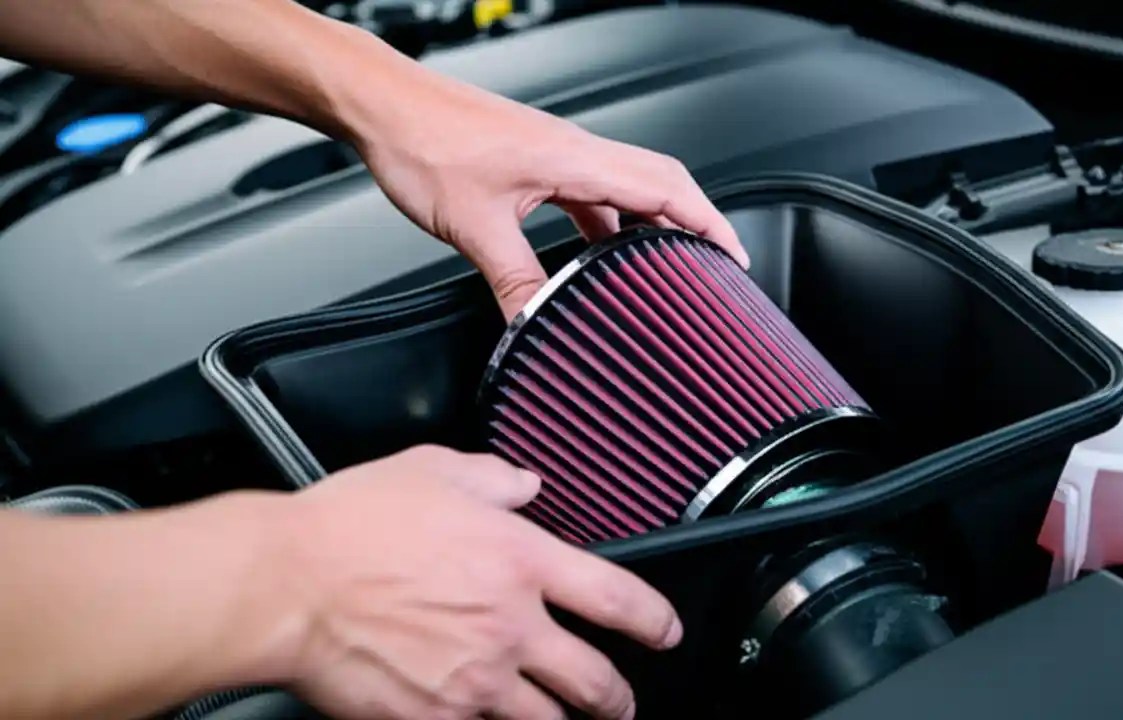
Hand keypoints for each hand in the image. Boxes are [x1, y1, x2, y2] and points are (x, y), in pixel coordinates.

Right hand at [267, 445, 681, 719]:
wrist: (287, 584)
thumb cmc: (350, 525)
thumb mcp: (432, 470)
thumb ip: (492, 478)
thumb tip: (525, 485)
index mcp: (520, 561)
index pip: (617, 598)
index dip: (654, 621)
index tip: (664, 632)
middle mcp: (510, 626)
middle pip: (595, 681)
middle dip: (619, 699)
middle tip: (622, 702)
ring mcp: (475, 680)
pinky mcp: (434, 718)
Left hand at [344, 63, 748, 321]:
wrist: (384, 104)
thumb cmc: (423, 142)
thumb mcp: (474, 227)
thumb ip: (514, 281)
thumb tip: (537, 324)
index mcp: (576, 159)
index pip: (666, 188)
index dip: (707, 223)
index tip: (734, 256)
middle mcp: (575, 149)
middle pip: (660, 182)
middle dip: (692, 225)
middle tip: (712, 267)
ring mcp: (557, 152)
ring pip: (625, 187)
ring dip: (648, 226)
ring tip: (659, 269)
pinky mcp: (536, 159)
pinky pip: (592, 191)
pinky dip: (606, 223)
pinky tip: (593, 253)